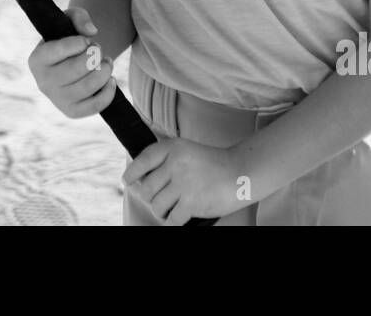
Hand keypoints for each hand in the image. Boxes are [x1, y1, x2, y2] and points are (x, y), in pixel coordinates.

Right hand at [27, 6, 115, 118]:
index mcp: (36, 59)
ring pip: (88, 86)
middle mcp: (43, 82)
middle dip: (95, 55)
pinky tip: (110, 80)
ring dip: (105, 70)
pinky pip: (95, 106)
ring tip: (106, 62)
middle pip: (76, 68)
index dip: (80, 42)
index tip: (85, 40)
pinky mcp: (72, 112)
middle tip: (97, 50)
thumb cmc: (69, 39)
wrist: (70, 63)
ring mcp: (57, 99)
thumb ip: (79, 17)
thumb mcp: (69, 20)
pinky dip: (108, 91)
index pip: (59, 49)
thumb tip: (91, 32)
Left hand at [122, 137, 248, 224]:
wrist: (241, 171)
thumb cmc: (212, 164)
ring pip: (156, 206)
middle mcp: (175, 164)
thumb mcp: (186, 151)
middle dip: (149, 198)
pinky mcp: (192, 202)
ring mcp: (183, 183)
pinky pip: (171, 220)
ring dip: (161, 211)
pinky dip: (173, 222)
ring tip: (172, 207)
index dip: (131, 173)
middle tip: (160, 198)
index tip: (128, 181)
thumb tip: (139, 181)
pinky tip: (179, 217)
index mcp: (172, 148)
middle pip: (145, 189)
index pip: (142, 161)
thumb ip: (165, 161)